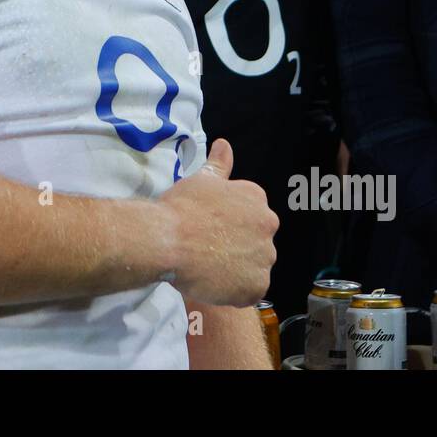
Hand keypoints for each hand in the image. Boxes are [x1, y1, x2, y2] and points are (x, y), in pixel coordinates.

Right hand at [159, 138, 277, 306]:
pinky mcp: (257, 284)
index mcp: (256, 198)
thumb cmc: (181, 208)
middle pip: (255, 241)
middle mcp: (268, 224)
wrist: (168, 240)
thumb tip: (224, 144)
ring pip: (254, 266)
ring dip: (236, 269)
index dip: (228, 226)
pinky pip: (250, 291)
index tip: (209, 230)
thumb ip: (219, 165)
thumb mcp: (201, 180)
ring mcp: (264, 256)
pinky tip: (213, 283)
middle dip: (236, 247)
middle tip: (208, 250)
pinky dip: (235, 291)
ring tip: (208, 267)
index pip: (250, 216)